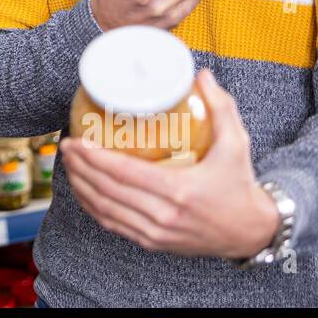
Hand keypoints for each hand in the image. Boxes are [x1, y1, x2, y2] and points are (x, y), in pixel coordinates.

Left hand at [58, 69, 279, 258]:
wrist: (252, 232)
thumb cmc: (241, 185)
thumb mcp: (236, 143)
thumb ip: (221, 106)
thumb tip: (201, 74)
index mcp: (179, 190)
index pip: (124, 173)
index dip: (94, 157)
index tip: (75, 141)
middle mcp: (163, 215)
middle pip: (108, 190)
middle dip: (80, 168)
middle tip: (65, 146)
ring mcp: (156, 233)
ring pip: (105, 210)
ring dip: (82, 188)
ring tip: (69, 165)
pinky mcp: (153, 243)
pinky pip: (114, 225)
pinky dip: (94, 208)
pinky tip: (84, 191)